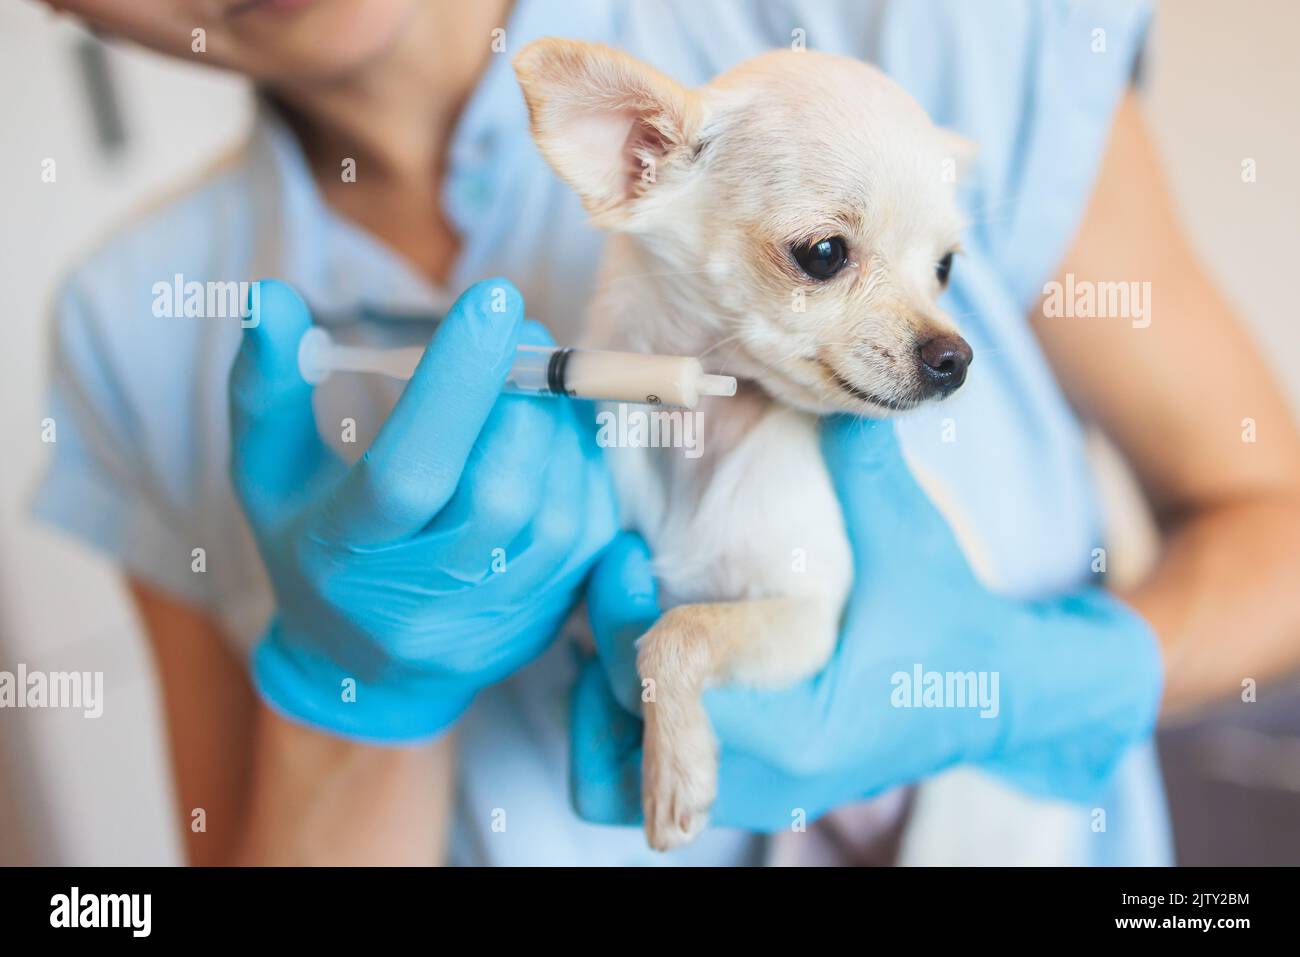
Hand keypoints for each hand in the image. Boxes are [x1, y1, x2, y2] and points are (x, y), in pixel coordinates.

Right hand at [229, 278, 616, 742]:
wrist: (365, 673)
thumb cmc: (312, 548)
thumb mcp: (268, 474)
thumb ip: (268, 388)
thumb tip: (271, 296)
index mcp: (345, 554)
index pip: (408, 471)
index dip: (454, 385)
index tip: (494, 299)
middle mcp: (421, 599)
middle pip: (497, 493)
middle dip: (522, 397)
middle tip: (521, 330)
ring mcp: (489, 618)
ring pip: (555, 512)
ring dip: (558, 428)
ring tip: (536, 380)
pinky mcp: (542, 619)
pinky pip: (587, 532)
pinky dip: (581, 467)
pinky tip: (553, 432)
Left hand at [571, 415, 1161, 828]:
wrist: (989, 697)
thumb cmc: (948, 618)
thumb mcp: (910, 541)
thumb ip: (865, 470)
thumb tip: (833, 388)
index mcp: (801, 724)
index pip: (677, 688)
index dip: (630, 617)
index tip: (625, 558)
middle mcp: (769, 779)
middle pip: (634, 725)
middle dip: (612, 641)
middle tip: (618, 569)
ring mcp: (752, 797)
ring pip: (620, 771)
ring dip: (609, 690)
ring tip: (627, 612)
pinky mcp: (742, 799)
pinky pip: (639, 787)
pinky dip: (623, 732)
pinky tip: (643, 661)